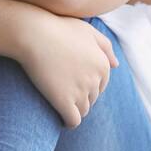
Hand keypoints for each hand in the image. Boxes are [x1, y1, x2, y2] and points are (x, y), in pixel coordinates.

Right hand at [15, 12, 118, 127]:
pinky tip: (61, 120)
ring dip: (75, 110)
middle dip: (81, 97)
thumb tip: (116, 65)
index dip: (87, 86)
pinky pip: (73, 120)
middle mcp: (95, 80)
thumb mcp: (87, 30)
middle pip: (92, 98)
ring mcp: (80, 92)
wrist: (33, 34)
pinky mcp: (64, 101)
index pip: (101, 85)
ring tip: (61, 106)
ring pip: (83, 110)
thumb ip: (105, 46)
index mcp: (102, 64)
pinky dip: (69, 122)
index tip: (72, 84)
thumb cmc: (58, 28)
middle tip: (63, 93)